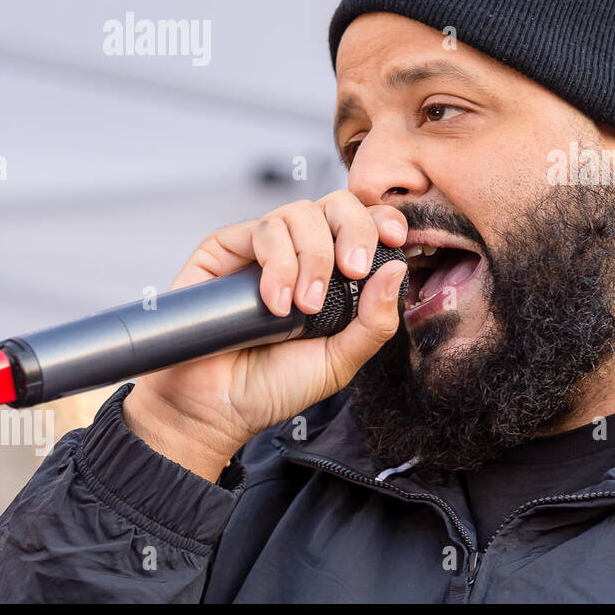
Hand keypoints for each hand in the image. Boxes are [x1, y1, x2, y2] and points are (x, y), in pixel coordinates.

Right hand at [122, 190, 407, 481]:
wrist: (218, 409)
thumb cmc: (278, 384)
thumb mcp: (341, 359)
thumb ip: (375, 321)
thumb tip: (397, 268)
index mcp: (336, 270)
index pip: (366, 223)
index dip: (383, 220)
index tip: (395, 241)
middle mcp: (301, 250)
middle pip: (337, 205)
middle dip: (353, 230)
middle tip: (353, 271)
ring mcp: (262, 247)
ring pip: (299, 214)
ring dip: (311, 257)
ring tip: (303, 307)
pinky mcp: (223, 249)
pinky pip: (261, 230)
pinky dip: (277, 263)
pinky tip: (276, 304)